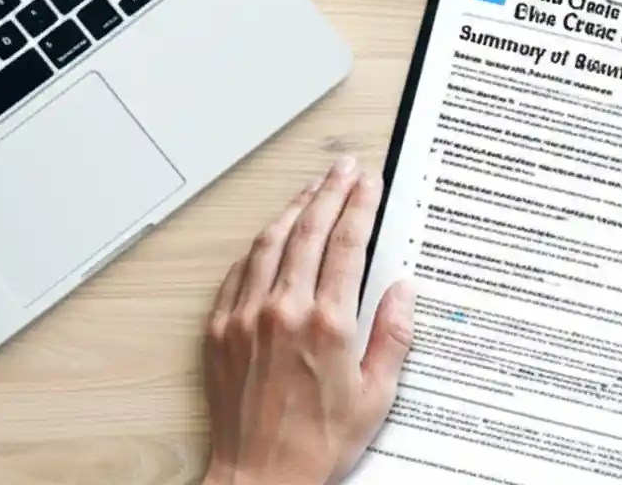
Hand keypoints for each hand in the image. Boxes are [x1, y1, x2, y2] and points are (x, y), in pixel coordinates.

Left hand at [202, 156, 415, 484]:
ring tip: (311, 187)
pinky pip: (238, 272)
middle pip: (308, 231)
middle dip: (330, 191)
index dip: (360, 206)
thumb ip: (393, 337)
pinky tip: (271, 235)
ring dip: (292, 208)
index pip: (347, 244)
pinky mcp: (220, 330)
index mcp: (327, 324)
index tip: (369, 184)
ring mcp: (246, 317)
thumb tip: (402, 291)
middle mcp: (283, 311)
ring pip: (269, 243)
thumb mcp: (376, 395)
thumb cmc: (317, 443)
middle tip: (344, 167)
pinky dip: (258, 246)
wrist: (260, 477)